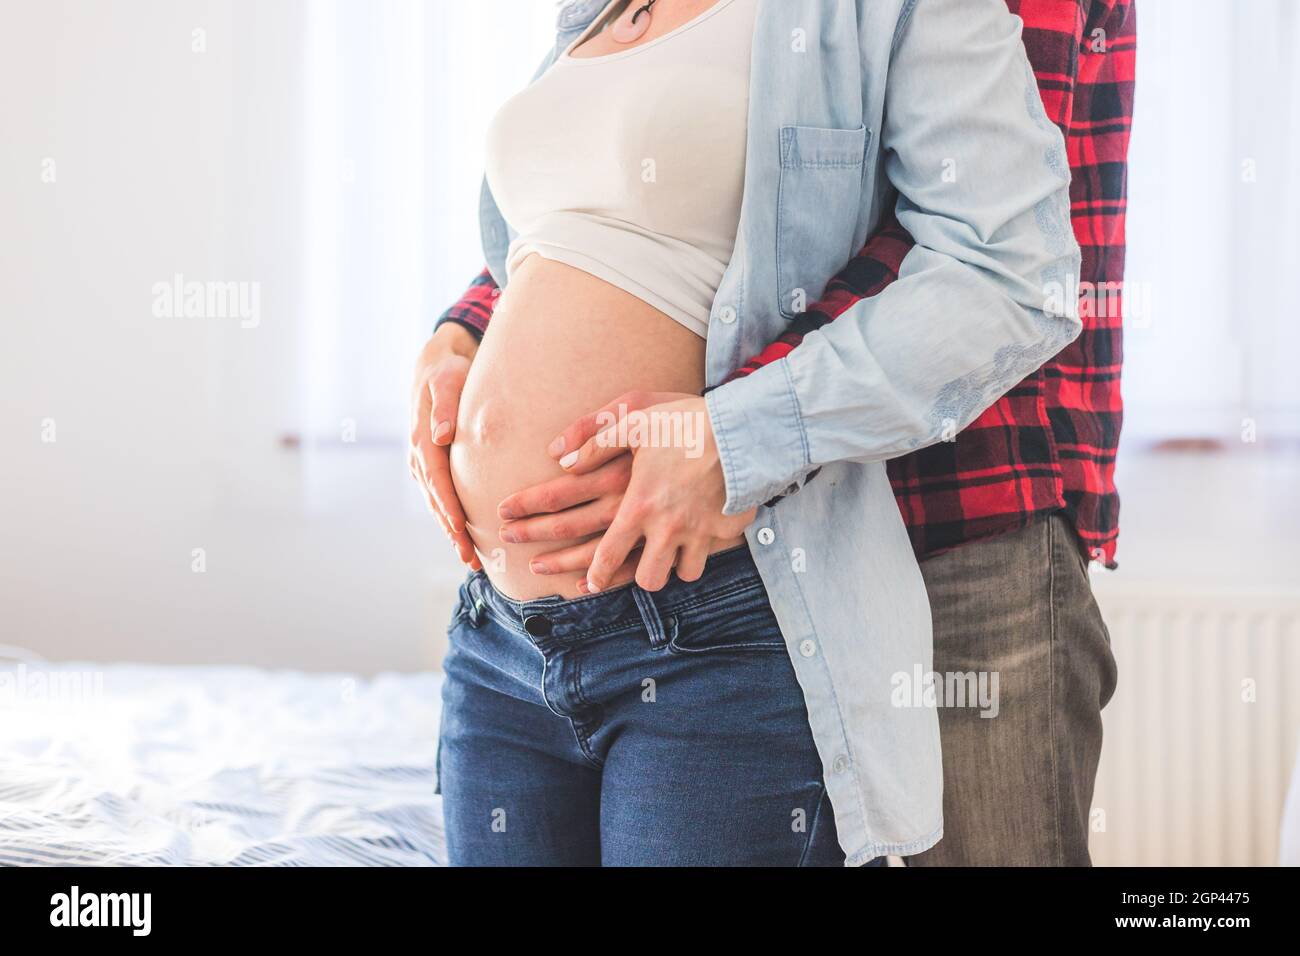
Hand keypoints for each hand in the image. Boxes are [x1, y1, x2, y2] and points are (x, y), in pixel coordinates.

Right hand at [408, 324, 479, 569]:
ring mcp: (422, 463)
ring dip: (451, 532)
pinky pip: (440, 496)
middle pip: (436, 501)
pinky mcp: (431, 465)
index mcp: (422, 440)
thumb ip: (445, 407)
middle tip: (471, 560)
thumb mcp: (447, 383)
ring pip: (437, 504)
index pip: (437, 482)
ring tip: (470, 559)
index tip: (462, 532)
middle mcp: (419, 456)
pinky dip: (450, 518)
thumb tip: (439, 434)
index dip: (449, 509)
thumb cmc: (447, 372)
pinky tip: (464, 537)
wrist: (436, 365)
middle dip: (452, 532)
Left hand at [530, 391, 754, 592]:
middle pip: (648, 578)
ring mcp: (698, 532)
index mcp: (638, 505)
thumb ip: (596, 445)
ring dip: (673, 568)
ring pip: (681, 575)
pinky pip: (710, 556)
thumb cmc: (683, 423)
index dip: (596, 575)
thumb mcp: (634, 423)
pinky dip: (701, 553)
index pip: (608, 554)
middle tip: (637, 568)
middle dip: (640, 579)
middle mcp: (666, 527)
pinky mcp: (724, 530)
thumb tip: (564, 462)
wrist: (740, 429)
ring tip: (669, 555)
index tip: (592, 583)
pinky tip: (698, 542)